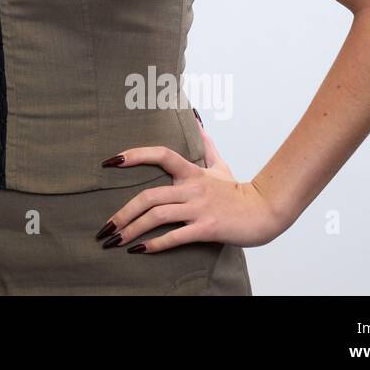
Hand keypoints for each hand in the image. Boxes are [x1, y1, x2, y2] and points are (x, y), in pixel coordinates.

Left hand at [96, 120, 284, 251]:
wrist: (265, 212)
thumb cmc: (238, 191)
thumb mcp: (220, 165)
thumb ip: (205, 145)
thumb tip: (196, 119)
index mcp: (191, 172)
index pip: (160, 154)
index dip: (135, 155)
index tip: (110, 161)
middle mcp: (192, 188)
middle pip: (149, 196)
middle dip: (122, 213)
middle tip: (104, 228)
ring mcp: (199, 209)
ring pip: (157, 216)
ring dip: (132, 230)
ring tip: (114, 241)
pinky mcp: (207, 229)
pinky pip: (175, 236)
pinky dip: (155, 244)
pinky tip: (139, 250)